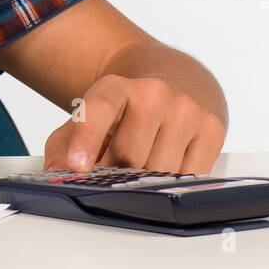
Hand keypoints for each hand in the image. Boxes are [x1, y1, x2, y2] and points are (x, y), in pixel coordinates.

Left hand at [43, 74, 225, 175]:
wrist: (174, 84)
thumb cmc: (124, 113)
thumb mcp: (88, 120)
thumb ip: (64, 145)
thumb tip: (57, 173)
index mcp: (115, 87)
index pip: (100, 108)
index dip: (87, 137)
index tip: (76, 165)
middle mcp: (153, 93)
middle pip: (129, 155)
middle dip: (116, 176)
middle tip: (112, 176)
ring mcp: (185, 109)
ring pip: (161, 171)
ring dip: (146, 184)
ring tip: (140, 170)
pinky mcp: (211, 128)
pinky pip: (191, 176)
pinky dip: (174, 184)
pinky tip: (167, 170)